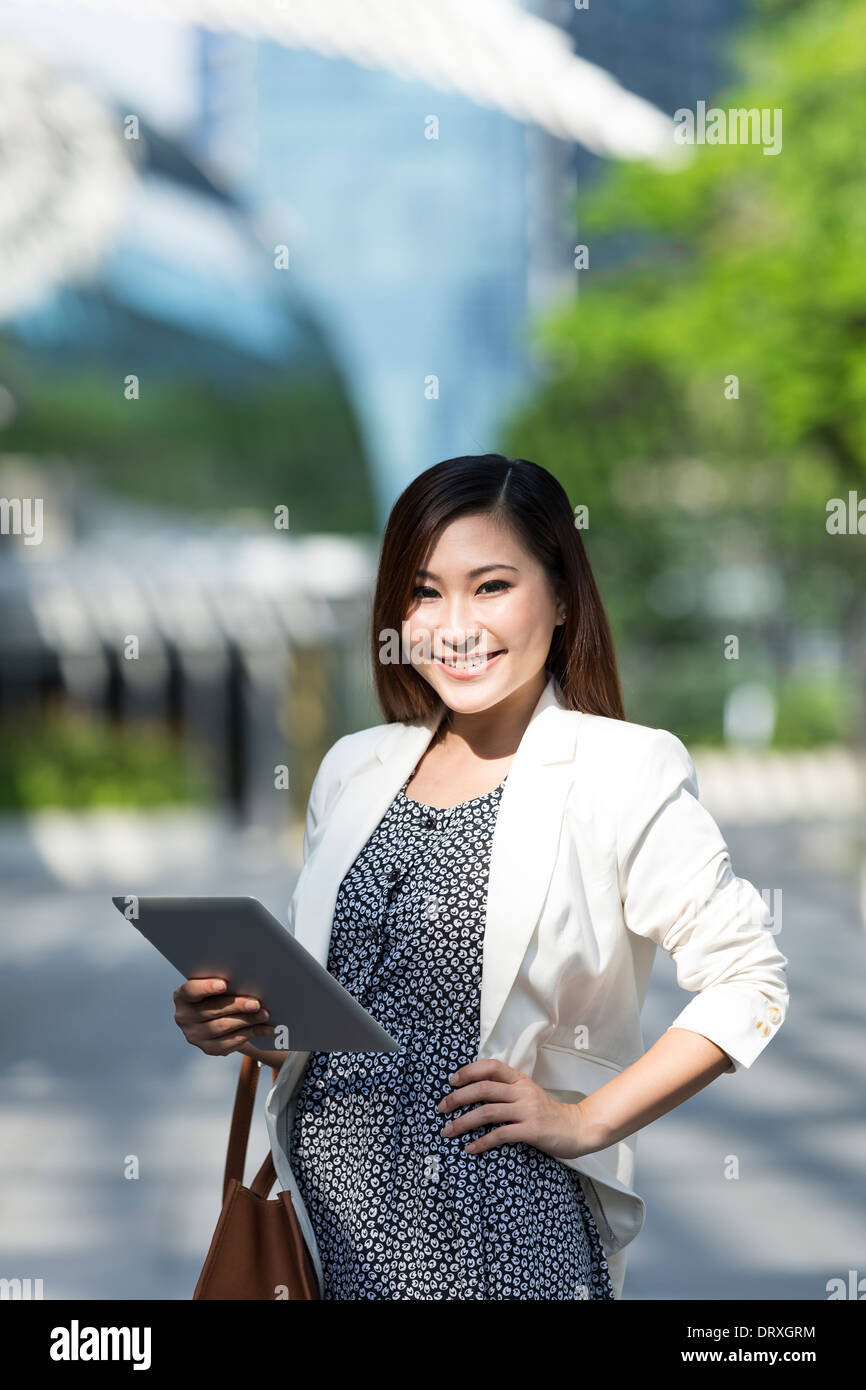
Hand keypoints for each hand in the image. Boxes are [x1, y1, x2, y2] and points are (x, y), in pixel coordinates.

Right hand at [173, 977, 273, 1055]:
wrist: (219, 1016)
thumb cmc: (220, 993)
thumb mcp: (216, 985)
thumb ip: (224, 982)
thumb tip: (249, 978)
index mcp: (182, 996)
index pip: (191, 990)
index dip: (206, 987)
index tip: (224, 984)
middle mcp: (184, 1017)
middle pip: (212, 1010)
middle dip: (237, 1006)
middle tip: (256, 1003)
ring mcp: (195, 1035)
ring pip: (223, 1027)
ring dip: (247, 1020)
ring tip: (265, 1014)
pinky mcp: (208, 1048)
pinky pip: (231, 1042)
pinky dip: (252, 1034)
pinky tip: (266, 1029)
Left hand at [437, 1058, 599, 1159]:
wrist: (578, 1128)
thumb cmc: (548, 1113)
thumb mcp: (528, 1094)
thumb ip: (507, 1090)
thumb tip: (475, 1091)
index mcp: (520, 1080)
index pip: (491, 1066)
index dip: (468, 1071)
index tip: (452, 1082)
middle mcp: (522, 1091)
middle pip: (483, 1088)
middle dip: (457, 1098)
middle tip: (442, 1108)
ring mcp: (527, 1110)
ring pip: (487, 1112)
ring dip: (463, 1122)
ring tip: (448, 1131)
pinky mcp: (531, 1130)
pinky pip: (500, 1135)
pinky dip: (482, 1142)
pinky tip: (470, 1148)